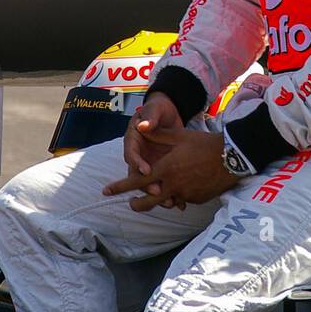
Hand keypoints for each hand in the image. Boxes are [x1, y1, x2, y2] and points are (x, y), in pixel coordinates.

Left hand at [104, 126, 239, 211]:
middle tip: (131, 203)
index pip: (136, 181)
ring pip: (167, 202)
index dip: (120, 187)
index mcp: (165, 169)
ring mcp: (185, 195)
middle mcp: (173, 185)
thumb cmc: (204, 144)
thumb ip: (157, 135)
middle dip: (137, 204)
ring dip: (161, 199)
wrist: (232, 157)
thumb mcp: (179, 136)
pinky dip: (179, 196)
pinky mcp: (196, 199)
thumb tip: (139, 128)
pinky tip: (184, 186)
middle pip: (148, 202)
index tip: (106, 191)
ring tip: (160, 193)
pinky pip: (182, 200)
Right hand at [123, 91, 184, 207]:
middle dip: (146, 185)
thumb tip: (143, 124)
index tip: (145, 171)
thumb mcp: (153, 110)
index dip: (136, 164)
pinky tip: (179, 201)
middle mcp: (139, 155)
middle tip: (157, 192)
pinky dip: (170, 192)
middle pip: (137, 175)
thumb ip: (150, 117)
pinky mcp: (161, 168)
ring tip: (168, 202)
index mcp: (133, 141)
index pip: (131, 155)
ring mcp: (149, 163)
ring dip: (157, 193)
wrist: (168, 114)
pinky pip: (162, 182)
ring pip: (149, 182)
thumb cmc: (157, 110)